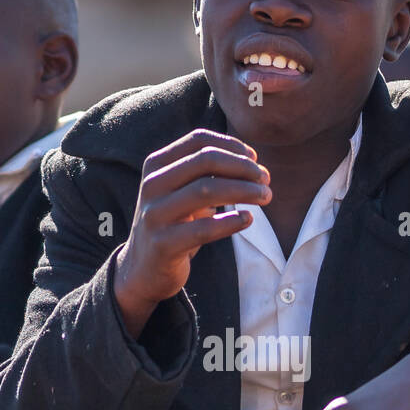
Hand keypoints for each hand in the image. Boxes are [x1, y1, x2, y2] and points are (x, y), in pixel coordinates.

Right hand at [114, 129, 271, 337]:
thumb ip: (206, 174)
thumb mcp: (181, 191)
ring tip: (265, 196)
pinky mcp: (163, 244)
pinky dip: (231, 222)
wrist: (143, 268)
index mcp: (156, 165)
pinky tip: (248, 219)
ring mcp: (155, 214)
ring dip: (244, 190)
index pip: (199, 141)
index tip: (255, 158)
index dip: (232, 145)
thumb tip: (251, 161)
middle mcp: (152, 185)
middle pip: (205, 161)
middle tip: (266, 179)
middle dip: (242, 167)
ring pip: (206, 190)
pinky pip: (204, 229)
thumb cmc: (173, 224)